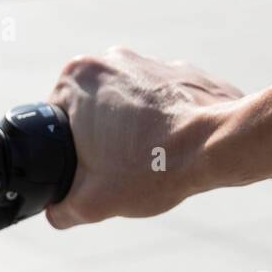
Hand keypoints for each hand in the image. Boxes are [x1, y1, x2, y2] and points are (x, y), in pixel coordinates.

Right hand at [45, 47, 243, 226]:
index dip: (65, 156)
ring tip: (146, 162)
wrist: (219, 146)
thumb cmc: (152, 167)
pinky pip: (159, 104)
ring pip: (125, 108)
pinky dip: (160, 126)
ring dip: (129, 135)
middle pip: (89, 114)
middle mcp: (110, 59)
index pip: (52, 124)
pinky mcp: (183, 71)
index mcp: (76, 79)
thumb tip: (56, 212)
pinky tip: (169, 151)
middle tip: (116, 171)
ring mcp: (150, 61)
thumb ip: (61, 210)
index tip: (86, 173)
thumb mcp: (91, 203)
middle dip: (98, 143)